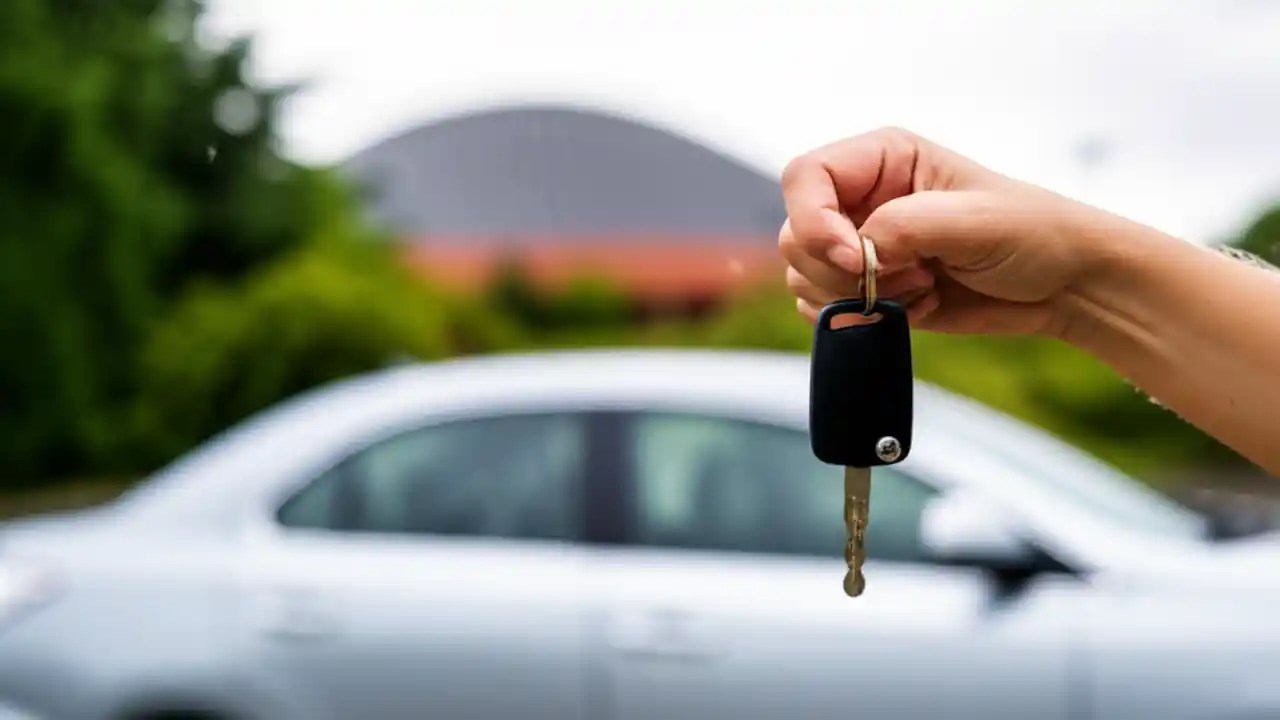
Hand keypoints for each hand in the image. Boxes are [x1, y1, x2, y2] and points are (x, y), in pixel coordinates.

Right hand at [779, 127, 1112, 335]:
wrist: (1063, 284)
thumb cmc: (1030, 232)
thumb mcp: (972, 220)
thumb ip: (904, 227)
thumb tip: (856, 253)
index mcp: (883, 159)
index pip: (804, 178)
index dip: (816, 221)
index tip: (857, 257)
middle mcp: (861, 198)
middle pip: (796, 234)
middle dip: (840, 269)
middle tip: (909, 275)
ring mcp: (860, 246)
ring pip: (803, 276)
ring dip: (859, 296)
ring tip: (923, 287)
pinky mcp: (868, 289)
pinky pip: (825, 309)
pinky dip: (865, 317)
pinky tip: (919, 306)